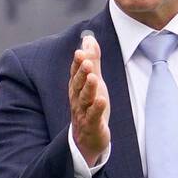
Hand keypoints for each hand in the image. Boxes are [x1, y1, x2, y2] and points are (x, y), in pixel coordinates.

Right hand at [69, 33, 109, 166]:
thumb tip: (88, 38)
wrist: (88, 139)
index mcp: (77, 88)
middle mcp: (78, 100)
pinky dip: (96, 109)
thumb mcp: (93, 81)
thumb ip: (92, 60)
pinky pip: (93, 117)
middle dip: (81, 72)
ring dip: (88, 88)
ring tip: (93, 77)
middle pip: (78, 84)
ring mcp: (84, 113)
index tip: (81, 50)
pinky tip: (101, 100)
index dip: (77, 62)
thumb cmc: (90, 107)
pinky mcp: (92, 126)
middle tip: (85, 60)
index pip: (75, 73)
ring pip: (84, 100)